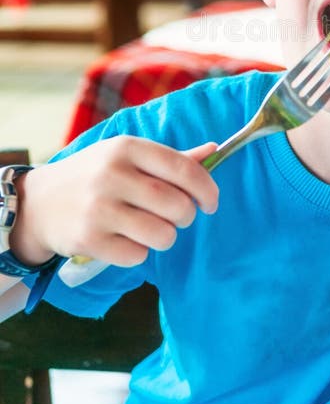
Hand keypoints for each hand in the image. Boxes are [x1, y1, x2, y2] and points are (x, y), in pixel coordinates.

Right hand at [11, 136, 219, 267]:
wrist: (39, 202)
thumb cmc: (95, 175)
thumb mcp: (128, 156)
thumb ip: (172, 158)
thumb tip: (215, 149)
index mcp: (127, 148)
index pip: (183, 169)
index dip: (207, 189)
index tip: (211, 203)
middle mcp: (112, 175)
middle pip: (177, 205)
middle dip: (187, 216)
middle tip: (178, 217)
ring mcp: (99, 208)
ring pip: (162, 235)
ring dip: (166, 236)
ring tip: (152, 229)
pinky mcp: (88, 239)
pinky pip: (138, 255)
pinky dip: (139, 252)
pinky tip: (124, 239)